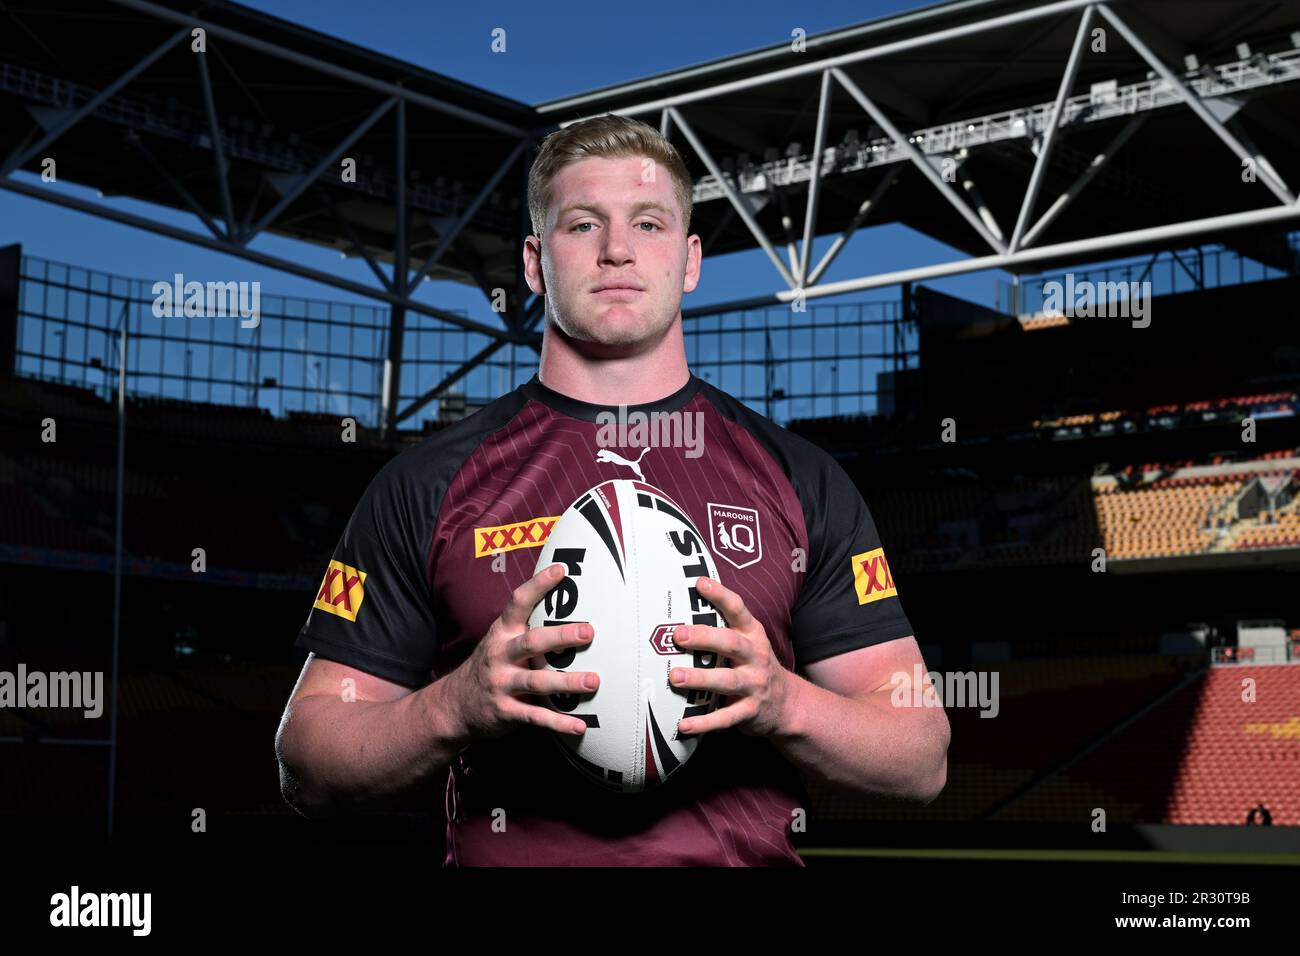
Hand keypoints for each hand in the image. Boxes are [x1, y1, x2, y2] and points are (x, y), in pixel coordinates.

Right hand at [446, 563, 598, 740]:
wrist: (455, 705)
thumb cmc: (491, 667)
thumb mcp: (500, 641)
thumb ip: (526, 628)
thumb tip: (568, 606)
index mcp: (502, 633)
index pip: (518, 603)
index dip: (538, 585)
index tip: (560, 570)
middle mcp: (500, 655)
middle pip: (532, 642)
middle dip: (561, 636)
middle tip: (588, 633)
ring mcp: (502, 684)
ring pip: (537, 682)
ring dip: (567, 682)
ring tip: (593, 681)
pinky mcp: (506, 711)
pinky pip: (535, 717)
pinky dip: (558, 722)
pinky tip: (580, 725)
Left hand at [670, 576, 794, 737]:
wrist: (787, 704)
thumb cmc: (755, 666)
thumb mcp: (748, 642)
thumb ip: (723, 629)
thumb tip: (681, 611)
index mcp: (752, 635)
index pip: (738, 610)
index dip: (720, 595)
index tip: (699, 584)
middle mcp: (755, 657)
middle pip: (731, 643)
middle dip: (704, 638)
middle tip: (678, 635)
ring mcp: (754, 685)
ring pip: (727, 680)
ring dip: (700, 678)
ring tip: (675, 676)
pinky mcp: (750, 711)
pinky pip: (725, 717)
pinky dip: (704, 722)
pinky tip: (684, 724)